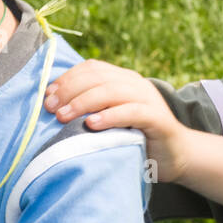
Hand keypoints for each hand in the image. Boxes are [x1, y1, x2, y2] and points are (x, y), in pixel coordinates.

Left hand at [43, 59, 191, 181]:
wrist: (175, 155)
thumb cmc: (135, 138)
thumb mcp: (110, 118)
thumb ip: (91, 108)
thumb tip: (53, 105)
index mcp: (124, 79)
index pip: (92, 67)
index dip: (67, 78)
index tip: (47, 96)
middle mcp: (136, 84)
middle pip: (98, 77)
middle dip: (69, 90)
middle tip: (50, 109)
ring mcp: (148, 99)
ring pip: (112, 91)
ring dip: (83, 102)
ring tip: (63, 116)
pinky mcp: (157, 118)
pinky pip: (131, 112)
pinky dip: (109, 116)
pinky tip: (91, 125)